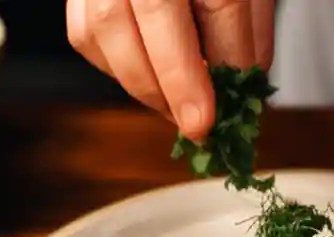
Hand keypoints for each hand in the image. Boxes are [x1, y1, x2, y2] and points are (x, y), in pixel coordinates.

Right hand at [66, 0, 275, 140]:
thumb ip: (249, 18)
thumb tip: (246, 77)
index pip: (218, 0)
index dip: (229, 57)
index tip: (237, 100)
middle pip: (155, 10)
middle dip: (178, 81)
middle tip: (199, 126)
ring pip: (106, 27)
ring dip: (144, 83)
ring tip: (175, 109)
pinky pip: (84, 34)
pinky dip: (116, 68)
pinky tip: (145, 79)